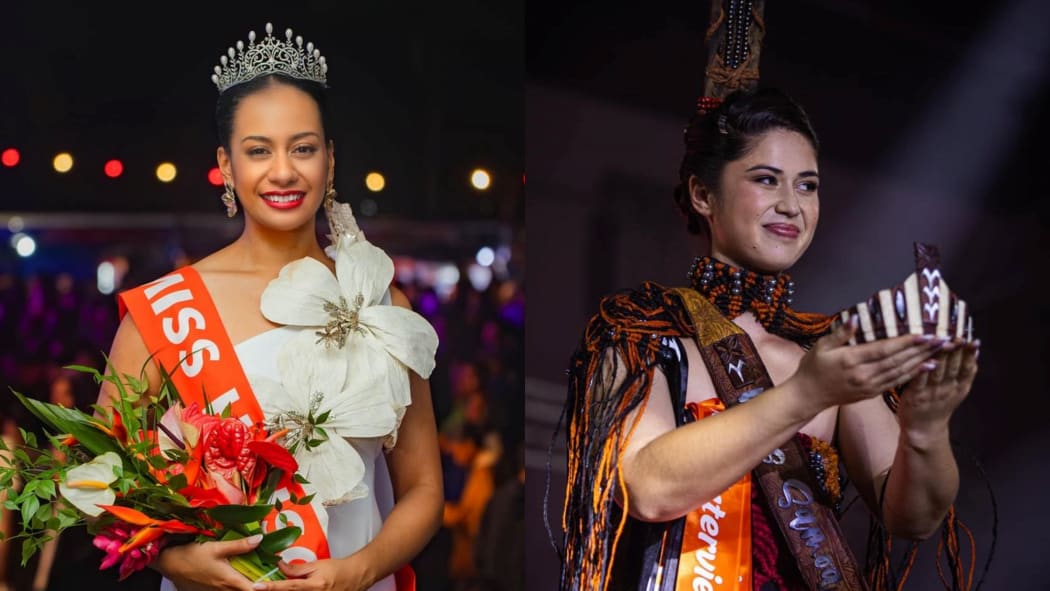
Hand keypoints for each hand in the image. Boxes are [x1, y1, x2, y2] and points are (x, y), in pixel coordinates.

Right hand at [154, 535, 263, 590]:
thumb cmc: (192, 555)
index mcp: (229, 580)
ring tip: (253, 577)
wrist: (169, 564)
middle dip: (256, 586)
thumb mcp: (217, 547)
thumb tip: (260, 539)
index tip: (275, 582)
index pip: (252, 590)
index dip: (264, 587)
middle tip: (268, 579)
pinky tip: (234, 577)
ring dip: (243, 586)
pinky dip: (232, 586)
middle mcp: (223, 590)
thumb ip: (239, 545)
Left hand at [250, 556, 373, 590]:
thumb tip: (280, 567)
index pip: (287, 587)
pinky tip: (289, 589)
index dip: (271, 587)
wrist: (355, 577)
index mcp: (313, 586)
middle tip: (261, 587)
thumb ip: (297, 568)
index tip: (257, 586)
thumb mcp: (317, 565)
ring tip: (272, 587)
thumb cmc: (337, 569)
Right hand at [790, 316, 945, 414]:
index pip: (884, 350)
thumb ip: (840, 333)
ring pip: (900, 372)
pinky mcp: (871, 393)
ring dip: (922, 361)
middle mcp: (863, 374)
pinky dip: (913, 374)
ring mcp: (868, 386)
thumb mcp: (821, 346)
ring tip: (940, 352)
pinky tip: (926, 368)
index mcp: (851, 360)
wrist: (808, 396)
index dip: (906, 342)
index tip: (924, 334)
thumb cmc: (812, 367)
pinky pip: (896, 383)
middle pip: (897, 361)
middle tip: (942, 341)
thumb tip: (856, 317)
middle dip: (921, 350)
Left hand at [897, 338, 979, 438]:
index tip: (973, 340)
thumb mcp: (958, 390)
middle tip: (959, 337)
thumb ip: (965, 372)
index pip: (968, 368)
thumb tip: (975, 351)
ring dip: (942, 356)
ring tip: (945, 342)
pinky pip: (920, 380)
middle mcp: (948, 389)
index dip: (970, 355)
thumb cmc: (939, 404)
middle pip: (954, 367)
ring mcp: (931, 392)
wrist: (924, 428)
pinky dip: (923, 370)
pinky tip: (927, 360)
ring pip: (938, 371)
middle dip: (957, 351)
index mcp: (959, 387)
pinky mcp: (916, 395)